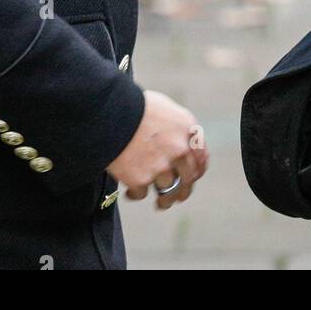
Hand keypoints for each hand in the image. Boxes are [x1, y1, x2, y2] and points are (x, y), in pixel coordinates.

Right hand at [105, 90, 207, 209]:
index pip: (200, 158)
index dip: (196, 171)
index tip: (191, 178)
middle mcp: (179, 150)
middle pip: (187, 179)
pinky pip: (141, 194)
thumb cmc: (134, 105)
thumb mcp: (165, 109)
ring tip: (160, 204)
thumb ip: (178, 127)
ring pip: (168, 192)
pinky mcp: (140, 179)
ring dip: (164, 200)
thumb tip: (183, 143)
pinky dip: (135, 195)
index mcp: (187, 129)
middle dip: (183, 191)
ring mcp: (161, 166)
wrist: (109, 112)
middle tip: (177, 197)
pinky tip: (129, 192)